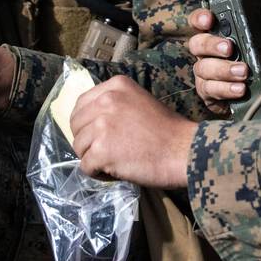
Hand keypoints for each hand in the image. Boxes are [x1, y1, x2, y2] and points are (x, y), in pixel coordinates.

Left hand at [69, 76, 195, 188]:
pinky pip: (85, 166)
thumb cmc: (168, 130)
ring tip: (113, 162)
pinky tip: (115, 172)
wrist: (184, 151)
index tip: (97, 134)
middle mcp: (106, 101)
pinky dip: (98, 174)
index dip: (85, 123)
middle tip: (105, 151)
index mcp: (116, 86)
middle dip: (87, 140)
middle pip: (76, 125)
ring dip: (92, 158)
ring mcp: (102, 125)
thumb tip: (90, 120)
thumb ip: (115, 105)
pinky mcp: (102, 150)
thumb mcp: (140, 102)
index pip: (81, 104)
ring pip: (78, 146)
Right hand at [186, 0, 260, 115]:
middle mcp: (208, 51)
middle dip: (212, 45)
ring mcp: (207, 72)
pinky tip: (240, 88)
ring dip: (223, 69)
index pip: (199, 20)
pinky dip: (225, 89)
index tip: (210, 19)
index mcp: (219, 32)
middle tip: (230, 48)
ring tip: (243, 72)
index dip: (200, 18)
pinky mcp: (210, 93)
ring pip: (203, 68)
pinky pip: (210, 90)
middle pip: (197, 43)